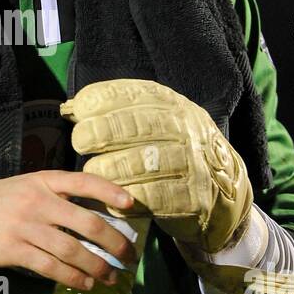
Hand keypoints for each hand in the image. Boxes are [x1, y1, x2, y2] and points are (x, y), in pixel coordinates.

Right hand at [0, 170, 137, 290]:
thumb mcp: (25, 187)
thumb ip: (54, 197)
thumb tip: (94, 217)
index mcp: (43, 181)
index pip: (83, 182)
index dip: (110, 192)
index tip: (132, 204)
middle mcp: (37, 201)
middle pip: (86, 222)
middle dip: (113, 242)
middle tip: (128, 256)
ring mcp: (25, 226)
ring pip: (72, 249)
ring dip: (96, 266)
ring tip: (110, 277)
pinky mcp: (13, 250)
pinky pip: (51, 267)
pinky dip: (72, 277)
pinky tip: (84, 283)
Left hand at [60, 78, 252, 255]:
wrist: (222, 192)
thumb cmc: (174, 153)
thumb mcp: (154, 124)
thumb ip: (116, 114)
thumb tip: (70, 108)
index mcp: (172, 107)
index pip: (135, 95)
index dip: (104, 100)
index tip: (80, 108)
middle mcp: (185, 129)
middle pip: (137, 126)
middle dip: (103, 131)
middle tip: (80, 141)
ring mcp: (191, 162)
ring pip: (143, 163)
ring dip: (111, 167)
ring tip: (93, 171)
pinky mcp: (192, 195)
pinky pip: (154, 197)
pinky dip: (129, 196)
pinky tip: (112, 197)